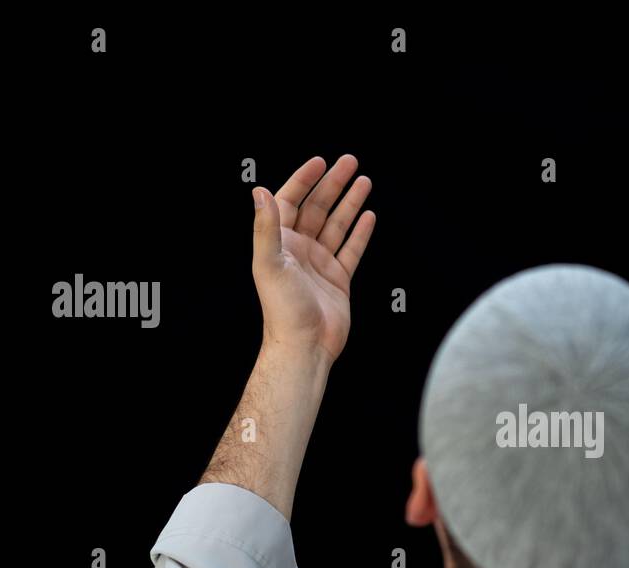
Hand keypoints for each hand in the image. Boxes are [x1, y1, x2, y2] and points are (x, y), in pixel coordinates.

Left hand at [251, 155, 375, 365]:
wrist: (305, 345)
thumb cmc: (283, 309)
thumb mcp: (269, 263)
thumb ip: (266, 227)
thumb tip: (260, 191)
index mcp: (280, 243)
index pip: (290, 201)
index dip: (304, 180)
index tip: (320, 162)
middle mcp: (299, 250)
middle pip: (318, 208)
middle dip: (334, 184)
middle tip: (350, 162)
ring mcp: (319, 263)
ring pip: (337, 225)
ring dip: (350, 203)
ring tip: (364, 182)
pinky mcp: (338, 279)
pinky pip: (351, 249)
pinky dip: (360, 232)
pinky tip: (368, 216)